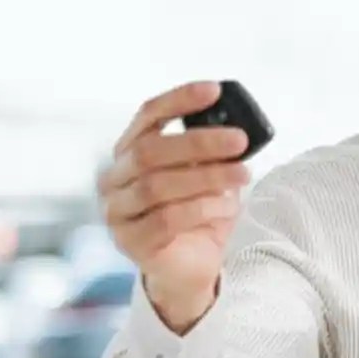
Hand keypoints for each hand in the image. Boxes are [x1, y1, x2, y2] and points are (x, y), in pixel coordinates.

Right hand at [96, 81, 250, 327]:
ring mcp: (117, 212)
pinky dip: (202, 208)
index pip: (147, 115)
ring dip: (207, 176)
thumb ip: (213, 153)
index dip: (179, 99)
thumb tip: (236, 131)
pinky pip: (166, 219)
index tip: (214, 90)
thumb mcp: (210, 176)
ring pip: (158, 185)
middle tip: (240, 140)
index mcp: (130, 152)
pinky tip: (227, 206)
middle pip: (151, 150)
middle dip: (200, 142)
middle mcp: (115, 178)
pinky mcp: (131, 242)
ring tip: (243, 174)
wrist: (192, 267)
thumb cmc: (200, 213)